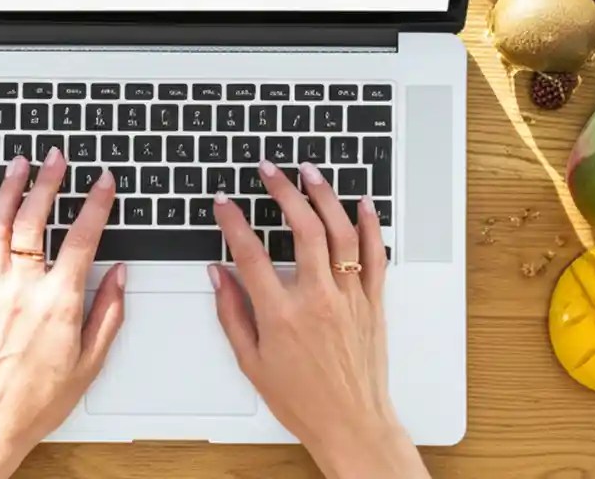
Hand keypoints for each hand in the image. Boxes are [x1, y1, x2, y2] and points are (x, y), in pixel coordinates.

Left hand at [0, 149, 124, 478]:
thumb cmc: (36, 398)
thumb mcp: (89, 363)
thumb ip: (108, 314)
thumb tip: (120, 277)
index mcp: (58, 303)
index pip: (82, 239)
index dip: (95, 204)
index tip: (103, 182)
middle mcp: (22, 288)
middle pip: (36, 219)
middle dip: (49, 181)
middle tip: (56, 157)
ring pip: (0, 224)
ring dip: (11, 188)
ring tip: (21, 163)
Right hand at [210, 161, 428, 478]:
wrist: (352, 423)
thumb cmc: (302, 400)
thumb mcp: (251, 362)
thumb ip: (231, 313)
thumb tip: (218, 275)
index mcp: (282, 314)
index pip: (251, 254)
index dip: (233, 222)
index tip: (224, 203)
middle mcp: (318, 299)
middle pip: (303, 228)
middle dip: (283, 191)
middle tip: (270, 170)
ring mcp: (350, 297)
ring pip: (341, 232)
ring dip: (325, 196)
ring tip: (309, 172)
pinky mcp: (373, 302)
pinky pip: (376, 254)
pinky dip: (370, 224)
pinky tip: (361, 202)